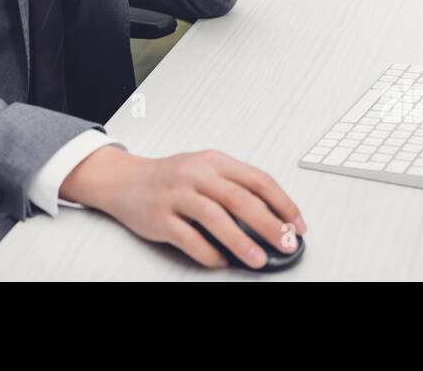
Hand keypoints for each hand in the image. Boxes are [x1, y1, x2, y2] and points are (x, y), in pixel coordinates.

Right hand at [60, 146, 305, 268]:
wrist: (124, 180)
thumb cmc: (170, 177)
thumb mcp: (204, 170)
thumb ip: (233, 187)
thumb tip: (272, 217)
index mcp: (213, 161)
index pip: (257, 180)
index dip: (283, 203)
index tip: (297, 224)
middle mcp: (195, 174)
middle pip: (240, 199)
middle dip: (269, 224)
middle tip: (286, 244)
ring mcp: (176, 195)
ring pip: (215, 217)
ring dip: (241, 240)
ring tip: (257, 259)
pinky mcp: (159, 217)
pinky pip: (188, 238)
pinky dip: (208, 252)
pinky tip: (219, 260)